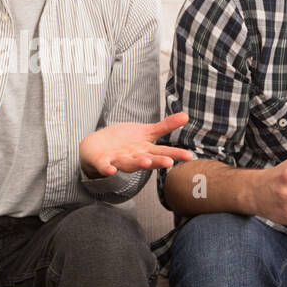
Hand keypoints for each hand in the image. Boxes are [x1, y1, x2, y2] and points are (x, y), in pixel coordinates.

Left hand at [78, 112, 193, 177]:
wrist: (97, 147)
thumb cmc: (124, 141)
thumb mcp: (146, 132)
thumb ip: (165, 127)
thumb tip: (186, 115)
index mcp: (145, 150)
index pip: (163, 152)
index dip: (175, 154)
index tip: (189, 156)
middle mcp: (134, 157)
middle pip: (148, 160)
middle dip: (157, 161)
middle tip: (169, 162)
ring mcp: (118, 160)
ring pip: (129, 164)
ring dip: (137, 164)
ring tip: (146, 162)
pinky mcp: (103, 161)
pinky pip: (105, 166)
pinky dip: (108, 169)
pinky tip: (111, 170)